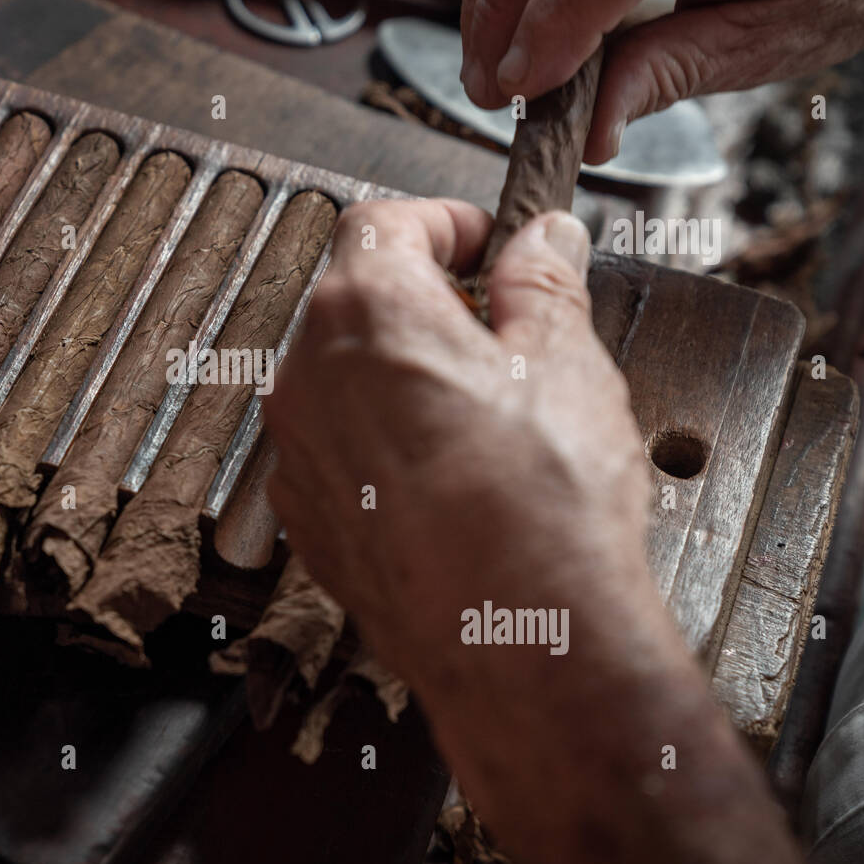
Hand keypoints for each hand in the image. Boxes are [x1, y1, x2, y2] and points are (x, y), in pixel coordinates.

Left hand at [263, 199, 807, 863]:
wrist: (514, 641)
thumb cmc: (540, 503)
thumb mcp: (565, 360)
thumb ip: (543, 280)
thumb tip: (543, 240)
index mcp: (365, 311)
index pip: (384, 222)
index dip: (444, 223)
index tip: (487, 243)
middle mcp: (308, 374)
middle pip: (353, 297)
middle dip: (423, 295)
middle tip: (495, 323)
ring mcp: (298, 450)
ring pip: (340, 375)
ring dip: (398, 367)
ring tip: (480, 405)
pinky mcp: (306, 514)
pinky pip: (335, 446)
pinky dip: (379, 436)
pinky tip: (445, 471)